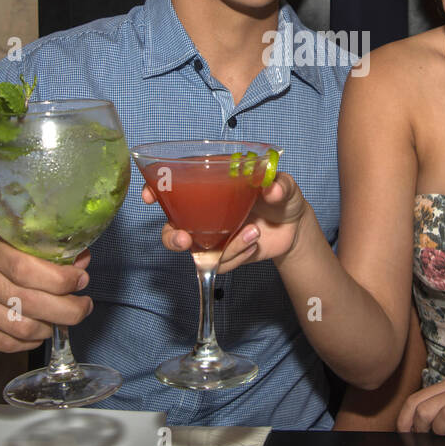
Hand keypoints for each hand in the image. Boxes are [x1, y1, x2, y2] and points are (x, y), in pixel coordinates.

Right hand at [0, 229, 93, 351]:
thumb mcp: (1, 245)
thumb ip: (41, 252)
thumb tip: (81, 262)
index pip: (27, 267)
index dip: (61, 278)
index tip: (81, 280)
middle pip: (29, 301)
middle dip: (67, 308)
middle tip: (83, 307)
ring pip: (22, 327)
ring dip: (50, 327)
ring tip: (61, 321)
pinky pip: (8, 344)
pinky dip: (31, 341)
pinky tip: (38, 332)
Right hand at [140, 172, 311, 273]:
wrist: (295, 228)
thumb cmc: (282, 196)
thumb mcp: (285, 185)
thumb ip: (279, 185)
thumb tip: (272, 188)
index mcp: (211, 183)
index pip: (174, 183)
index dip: (156, 187)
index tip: (150, 195)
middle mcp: (204, 210)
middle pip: (172, 224)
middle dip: (171, 236)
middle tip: (185, 238)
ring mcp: (212, 235)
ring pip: (193, 250)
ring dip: (220, 248)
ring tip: (250, 234)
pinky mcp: (224, 254)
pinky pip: (220, 262)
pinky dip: (238, 253)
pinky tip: (254, 240)